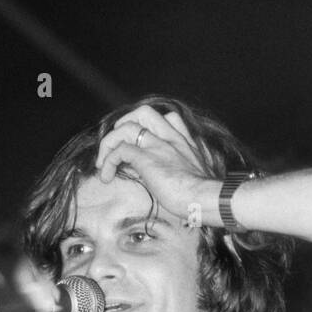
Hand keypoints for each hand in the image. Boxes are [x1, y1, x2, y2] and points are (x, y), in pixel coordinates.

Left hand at [94, 103, 218, 222]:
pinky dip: (108, 161)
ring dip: (109, 143)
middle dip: (125, 123)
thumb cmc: (205, 196)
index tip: (142, 142)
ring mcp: (159, 145)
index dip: (150, 126)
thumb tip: (166, 180)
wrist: (207, 199)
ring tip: (103, 162)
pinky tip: (106, 176)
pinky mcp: (147, 158)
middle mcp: (172, 138)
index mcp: (185, 142)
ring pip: (126, 127)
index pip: (169, 118)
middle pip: (144, 112)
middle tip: (117, 143)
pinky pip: (119, 150)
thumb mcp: (197, 179)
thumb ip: (184, 172)